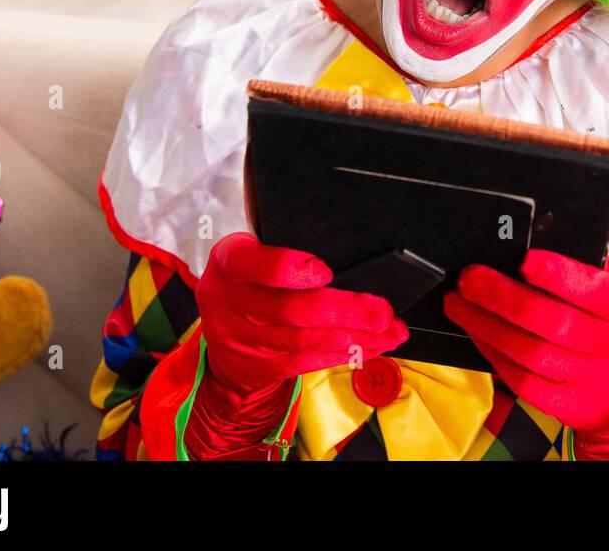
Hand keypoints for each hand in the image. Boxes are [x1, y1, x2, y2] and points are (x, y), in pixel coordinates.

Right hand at [198, 232, 407, 388]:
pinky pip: (307, 363)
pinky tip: (370, 346)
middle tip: (382, 310)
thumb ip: (283, 246)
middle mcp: (232, 301)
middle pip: (292, 309)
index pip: (259, 264)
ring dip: (355, 338)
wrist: (218, 332)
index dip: (293, 269)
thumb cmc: (249, 279)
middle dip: (345, 311)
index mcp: (231, 261)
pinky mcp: (260, 366)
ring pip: (305, 341)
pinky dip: (343, 354)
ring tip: (389, 330)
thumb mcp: (252, 251)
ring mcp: (244, 339)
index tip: (327, 271)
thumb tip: (347, 242)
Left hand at [444, 250, 608, 437]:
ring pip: (533, 354)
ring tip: (458, 304)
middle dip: (505, 298)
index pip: (595, 292)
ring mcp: (593, 381)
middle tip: (470, 278)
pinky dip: (495, 354)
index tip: (523, 259)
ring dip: (488, 326)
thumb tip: (536, 246)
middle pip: (555, 324)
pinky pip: (524, 381)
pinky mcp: (569, 406)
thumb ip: (592, 271)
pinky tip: (477, 333)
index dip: (558, 275)